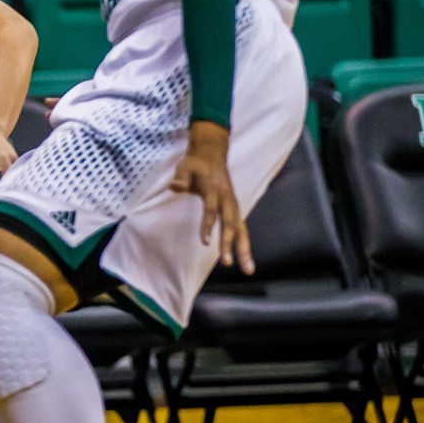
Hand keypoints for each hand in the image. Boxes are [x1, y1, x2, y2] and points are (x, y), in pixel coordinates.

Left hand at [169, 121, 252, 272]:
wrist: (211, 152)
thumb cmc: (195, 162)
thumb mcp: (184, 166)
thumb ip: (180, 177)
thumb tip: (174, 187)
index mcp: (214, 189)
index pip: (211, 211)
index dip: (208, 226)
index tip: (205, 242)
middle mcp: (227, 199)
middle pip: (231, 224)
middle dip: (230, 244)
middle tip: (228, 263)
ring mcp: (233, 204)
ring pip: (241, 229)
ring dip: (244, 249)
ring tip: (248, 270)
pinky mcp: (234, 208)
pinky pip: (241, 228)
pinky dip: (243, 243)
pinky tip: (245, 259)